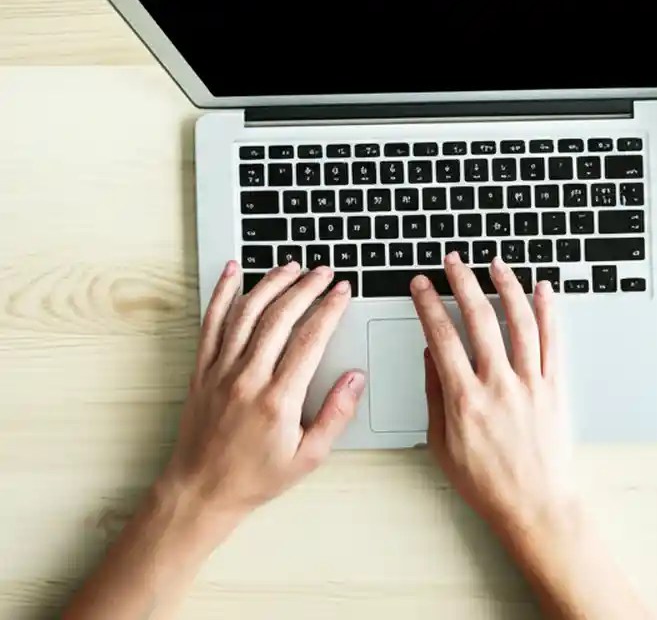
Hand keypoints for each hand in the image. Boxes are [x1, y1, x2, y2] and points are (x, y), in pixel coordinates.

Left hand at [161, 260, 364, 520]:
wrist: (201, 490)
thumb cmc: (256, 477)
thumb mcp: (309, 457)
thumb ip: (336, 415)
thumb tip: (356, 378)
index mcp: (278, 400)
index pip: (310, 340)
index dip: (329, 310)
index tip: (342, 292)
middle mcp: (247, 379)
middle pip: (279, 318)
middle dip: (305, 288)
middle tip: (324, 272)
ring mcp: (220, 372)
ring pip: (246, 313)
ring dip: (270, 284)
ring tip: (291, 267)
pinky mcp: (201, 371)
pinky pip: (211, 324)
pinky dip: (222, 294)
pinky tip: (233, 272)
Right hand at [411, 255, 651, 618]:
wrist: (535, 504)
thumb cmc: (487, 482)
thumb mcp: (442, 444)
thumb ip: (435, 395)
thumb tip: (430, 354)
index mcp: (465, 400)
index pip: (441, 337)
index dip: (429, 305)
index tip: (421, 284)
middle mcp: (499, 385)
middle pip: (479, 319)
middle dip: (463, 282)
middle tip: (453, 261)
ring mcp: (531, 384)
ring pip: (520, 322)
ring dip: (507, 286)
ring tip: (495, 264)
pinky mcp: (555, 387)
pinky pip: (554, 341)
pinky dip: (548, 311)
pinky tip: (541, 289)